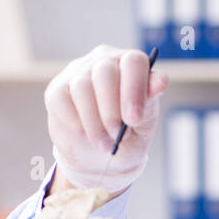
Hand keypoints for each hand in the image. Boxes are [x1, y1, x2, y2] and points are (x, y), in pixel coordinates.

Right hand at [44, 45, 168, 195]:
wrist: (99, 157)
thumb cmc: (127, 135)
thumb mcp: (145, 123)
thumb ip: (150, 101)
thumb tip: (160, 81)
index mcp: (131, 65)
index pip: (133, 62)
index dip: (134, 90)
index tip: (133, 120)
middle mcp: (104, 61)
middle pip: (105, 72)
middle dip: (112, 110)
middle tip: (118, 136)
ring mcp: (78, 72)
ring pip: (82, 87)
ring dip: (94, 123)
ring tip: (104, 144)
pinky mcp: (57, 89)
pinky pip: (61, 99)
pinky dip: (74, 122)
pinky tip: (83, 134)